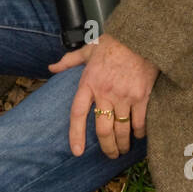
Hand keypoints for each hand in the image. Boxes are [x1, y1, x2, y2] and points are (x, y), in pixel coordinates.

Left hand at [47, 33, 158, 159]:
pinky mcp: (142, 96)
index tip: (77, 151)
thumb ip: (68, 61)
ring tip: (123, 150)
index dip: (76, 134)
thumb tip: (51, 68)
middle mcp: (105, 92)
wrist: (140, 36)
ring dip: (123, 144)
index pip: (78, 113)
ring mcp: (124, 96)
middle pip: (103, 129)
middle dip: (107, 147)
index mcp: (89, 82)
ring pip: (121, 130)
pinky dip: (139, 133)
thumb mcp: (88, 50)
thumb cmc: (114, 43)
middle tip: (110, 155)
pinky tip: (138, 136)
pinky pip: (139, 122)